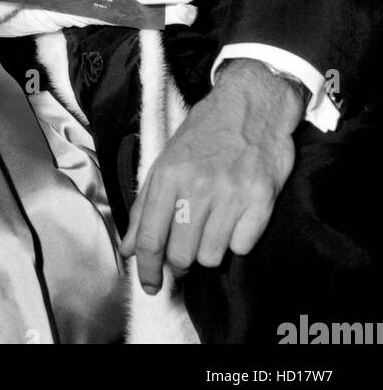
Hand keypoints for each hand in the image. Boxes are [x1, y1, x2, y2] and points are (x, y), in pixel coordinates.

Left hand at [120, 60, 300, 292]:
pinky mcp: (261, 201)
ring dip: (209, 249)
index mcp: (168, 175)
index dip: (147, 269)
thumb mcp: (166, 160)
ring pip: (211, 256)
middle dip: (180, 261)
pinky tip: (235, 218)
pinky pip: (242, 247)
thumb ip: (145, 206)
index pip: (150, 238)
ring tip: (212, 226)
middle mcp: (197, 186)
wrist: (252, 104)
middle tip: (185, 249)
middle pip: (181, 256)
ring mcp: (231, 194)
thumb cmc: (206, 133)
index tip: (150, 285)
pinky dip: (237, 239)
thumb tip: (128, 248)